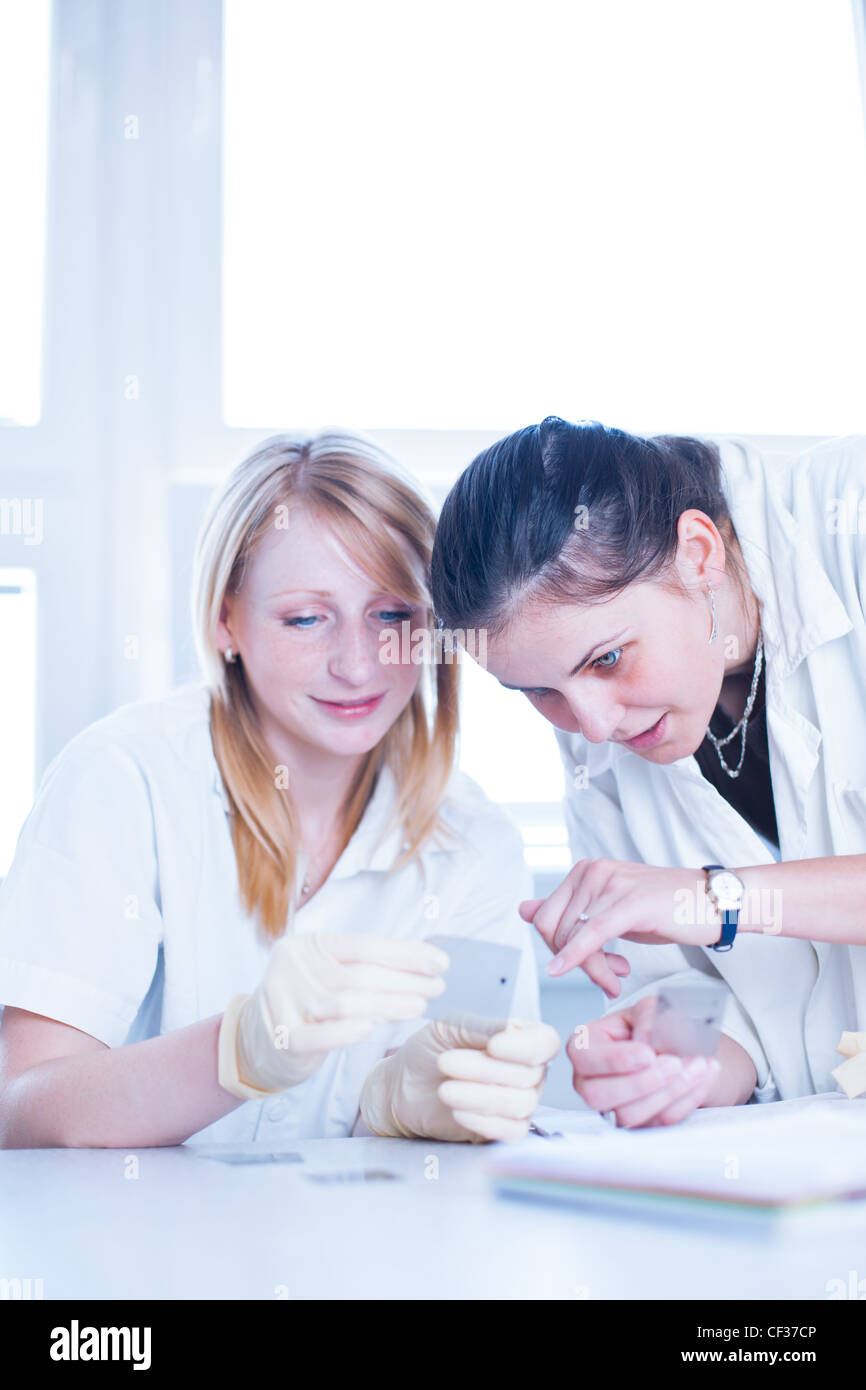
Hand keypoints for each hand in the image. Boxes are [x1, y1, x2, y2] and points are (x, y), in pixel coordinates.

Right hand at [218, 933, 448, 1097]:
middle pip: (358, 974)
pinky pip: (316, 1036)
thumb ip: (364, 966)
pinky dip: (344, 1032)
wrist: (257, 1038)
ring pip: (345, 1003)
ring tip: (419, 1006)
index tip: (440, 962)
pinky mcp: (281, 1037)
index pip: (364, 945)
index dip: (405, 953)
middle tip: (437, 987)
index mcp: (307, 945)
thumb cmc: (308, 1002)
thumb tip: (424, 960)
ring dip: (388, 1005)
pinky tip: (371, 1028)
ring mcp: (283, 1002)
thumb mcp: (330, 974)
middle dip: (405, 980)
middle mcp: (292, 967)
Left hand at [359, 1015, 561, 1141]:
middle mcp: (528, 1072)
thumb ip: (484, 1026)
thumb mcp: (451, 1027)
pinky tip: (457, 1111)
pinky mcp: (505, 1130)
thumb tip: (513, 1029)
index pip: (546, 1042)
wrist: (403, 1086)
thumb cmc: (430, 1050)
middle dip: (483, 1069)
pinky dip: (482, 1121)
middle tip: (445, 1062)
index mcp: (520, 1040)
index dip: (526, 1046)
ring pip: (519, 1103)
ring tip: (445, 1089)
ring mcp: (520, 1103)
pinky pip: (511, 1131)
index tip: (493, 1046)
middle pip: (528, 1074)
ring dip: (478, 1096)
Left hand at [521, 859, 722, 983]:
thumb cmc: (664, 909)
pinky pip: (591, 935)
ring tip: (618, 977)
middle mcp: (592, 871)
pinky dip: (579, 958)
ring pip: (575, 939)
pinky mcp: (630, 902)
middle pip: (555, 930)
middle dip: (574, 962)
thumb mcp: (610, 909)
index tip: (588, 964)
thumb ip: (568, 911)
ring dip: (593, 970)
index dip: (559, 950)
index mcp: (584, 871)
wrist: (714, 903)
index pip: (545, 918)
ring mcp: (610, 883)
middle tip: (607, 977)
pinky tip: (583, 976)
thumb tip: (523, 910)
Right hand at [568, 997, 721, 1127]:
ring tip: (697, 1066)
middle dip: (640, 1083)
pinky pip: (658, 1122)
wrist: (690, 1047)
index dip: (615, 1060)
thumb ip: (648, 1018)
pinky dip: (686, 1099)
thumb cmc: (662, 1025)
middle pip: (597, 1095)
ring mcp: (613, 1105)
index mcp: (587, 1043)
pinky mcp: (639, 1124)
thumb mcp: (654, 1007)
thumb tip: (646, 1042)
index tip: (648, 1053)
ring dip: (670, 1091)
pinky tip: (701, 1077)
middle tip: (674, 1064)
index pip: (584, 1057)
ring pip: (629, 1115)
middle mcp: (591, 1079)